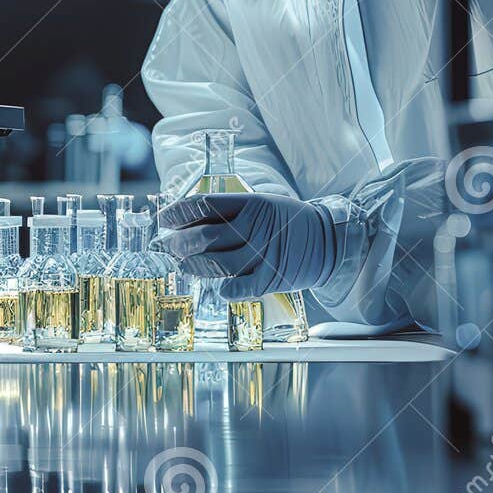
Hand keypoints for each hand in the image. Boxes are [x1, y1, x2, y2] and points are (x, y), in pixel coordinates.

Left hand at [157, 192, 334, 301]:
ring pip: (217, 264)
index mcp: (252, 203)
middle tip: (170, 246)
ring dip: (194, 266)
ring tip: (184, 265)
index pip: (205, 204)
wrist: (328, 241)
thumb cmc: (286, 222)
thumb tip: (188, 221)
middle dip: (180, 242)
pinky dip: (224, 289)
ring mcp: (265, 254)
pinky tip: (218, 287)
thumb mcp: (262, 204)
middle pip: (205, 236)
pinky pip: (239, 288)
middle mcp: (257, 227)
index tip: (164, 219)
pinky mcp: (273, 278)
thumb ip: (230, 211)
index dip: (179, 212)